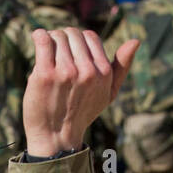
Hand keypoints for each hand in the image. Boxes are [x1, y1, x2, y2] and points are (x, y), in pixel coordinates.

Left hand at [23, 28, 138, 157]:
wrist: (56, 138)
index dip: (78, 40)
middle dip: (63, 39)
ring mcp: (65, 72)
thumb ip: (122, 67)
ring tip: (47, 53)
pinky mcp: (45, 74)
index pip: (90, 36)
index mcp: (103, 72)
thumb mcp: (109, 94)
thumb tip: (136, 41)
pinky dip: (39, 36)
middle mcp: (86, 71)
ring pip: (57, 36)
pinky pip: (43, 40)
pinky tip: (37, 38)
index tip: (69, 51)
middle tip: (56, 52)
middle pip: (73, 34)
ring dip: (50, 40)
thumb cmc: (82, 114)